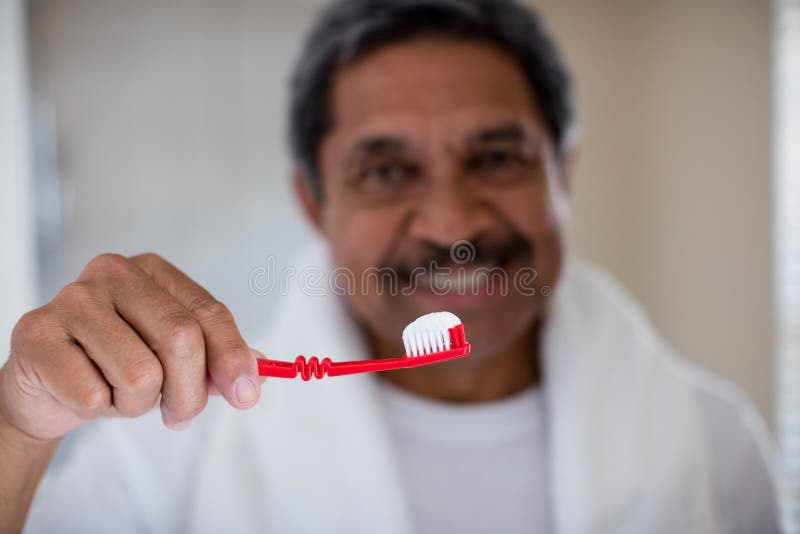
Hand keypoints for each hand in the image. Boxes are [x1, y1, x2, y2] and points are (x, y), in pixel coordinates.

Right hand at [0, 253, 263, 441]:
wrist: (47, 386)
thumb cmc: (117, 366)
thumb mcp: (175, 361)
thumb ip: (218, 362)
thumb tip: (261, 375)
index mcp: (154, 271)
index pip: (208, 313)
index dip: (233, 357)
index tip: (247, 395)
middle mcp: (113, 272)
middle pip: (181, 338)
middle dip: (189, 393)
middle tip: (178, 415)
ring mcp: (71, 298)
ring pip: (139, 373)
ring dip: (137, 403)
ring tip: (118, 393)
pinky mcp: (35, 333)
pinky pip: (92, 396)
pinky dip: (97, 409)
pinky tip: (82, 392)